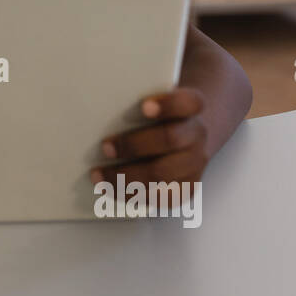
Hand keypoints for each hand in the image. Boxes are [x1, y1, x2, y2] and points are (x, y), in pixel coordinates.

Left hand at [93, 88, 209, 187]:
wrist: (188, 136)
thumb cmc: (160, 116)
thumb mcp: (155, 100)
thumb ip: (136, 98)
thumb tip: (97, 101)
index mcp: (192, 107)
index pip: (188, 102)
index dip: (169, 104)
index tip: (144, 107)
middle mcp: (197, 134)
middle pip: (170, 139)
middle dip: (134, 144)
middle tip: (105, 147)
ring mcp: (195, 163)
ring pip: (163, 173)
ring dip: (126, 175)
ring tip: (98, 174)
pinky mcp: (187, 188)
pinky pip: (160, 197)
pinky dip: (132, 194)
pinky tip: (110, 189)